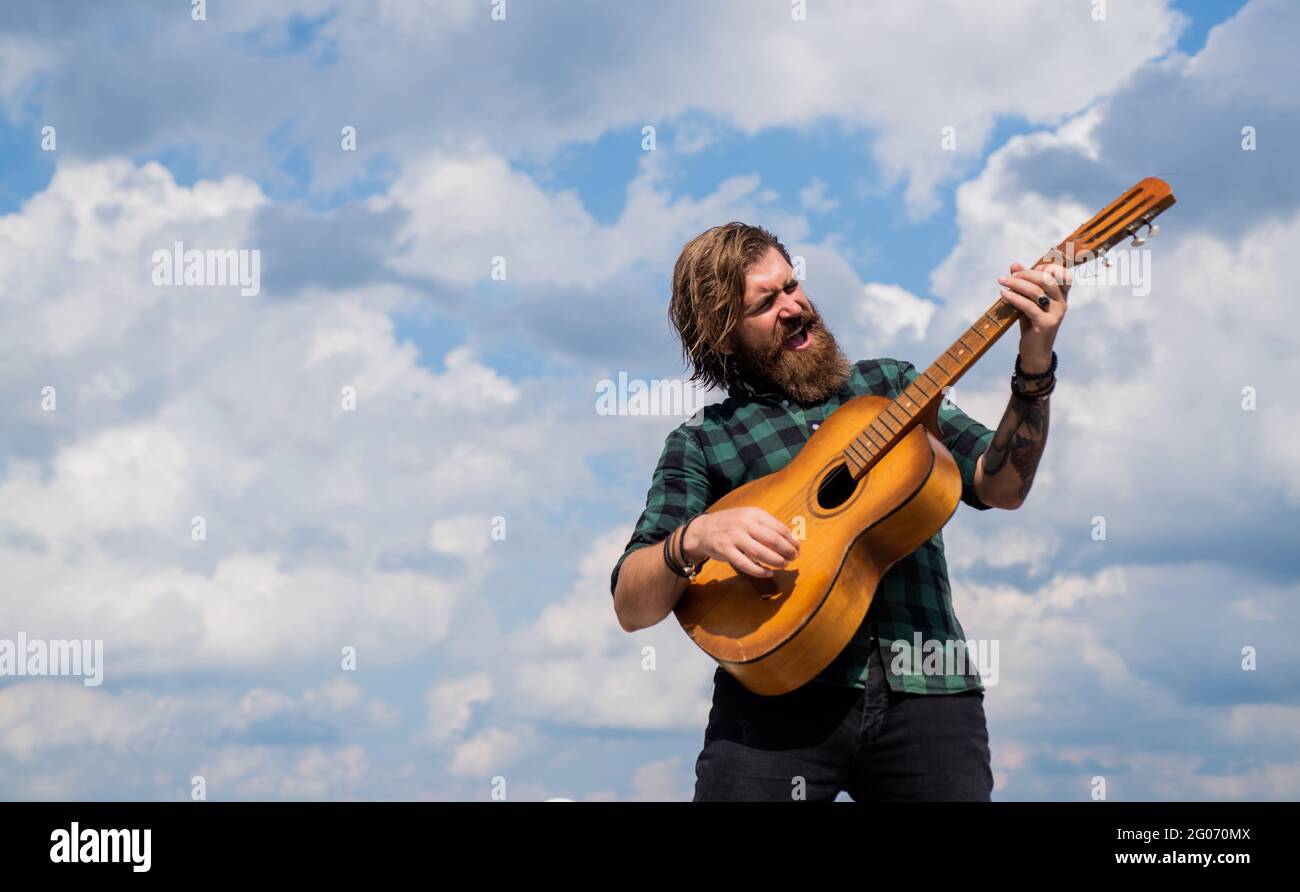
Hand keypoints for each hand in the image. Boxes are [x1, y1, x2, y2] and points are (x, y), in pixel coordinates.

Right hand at [682, 508, 799, 578]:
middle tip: (793, 558)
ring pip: (761, 553)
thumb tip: (790, 540)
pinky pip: (746, 564)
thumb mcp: (748, 517)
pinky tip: (768, 573)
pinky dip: (760, 571)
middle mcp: (744, 524)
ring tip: (783, 565)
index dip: (792, 541)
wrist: (703, 530)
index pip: (779, 528)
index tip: (797, 549)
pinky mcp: (726, 551)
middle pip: (773, 540)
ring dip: (776, 561)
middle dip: (787, 552)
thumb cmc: (731, 524)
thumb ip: (766, 526)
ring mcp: (734, 537)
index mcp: (753, 514)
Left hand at [997, 261, 1069, 373]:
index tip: (1024, 269)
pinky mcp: (1045, 324)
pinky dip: (1014, 298)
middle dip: (1026, 274)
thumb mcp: (1028, 303)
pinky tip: (1003, 295)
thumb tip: (1014, 265)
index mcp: (1061, 296)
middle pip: (1046, 279)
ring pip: (1036, 291)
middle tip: (1009, 276)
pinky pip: (1028, 306)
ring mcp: (1055, 314)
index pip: (1061, 274)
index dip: (1045, 267)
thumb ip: (1023, 285)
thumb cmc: (1031, 326)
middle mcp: (1062, 303)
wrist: (1035, 353)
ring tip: (1002, 282)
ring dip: (1016, 284)